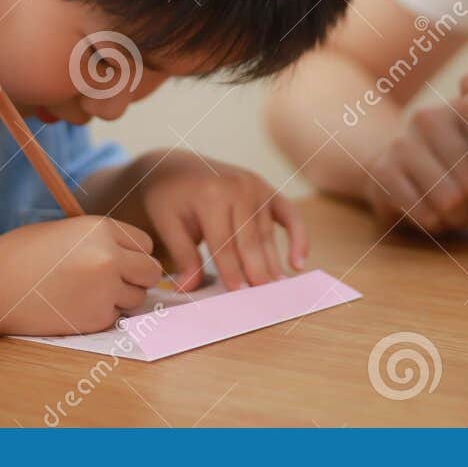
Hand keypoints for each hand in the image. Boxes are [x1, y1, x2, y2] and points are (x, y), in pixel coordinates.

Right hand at [0, 215, 162, 335]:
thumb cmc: (24, 254)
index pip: (145, 244)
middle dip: (136, 278)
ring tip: (84, 292)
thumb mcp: (68, 231)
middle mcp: (109, 258)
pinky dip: (99, 315)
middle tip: (112, 281)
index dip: (133, 254)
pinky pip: (114, 318)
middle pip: (150, 272)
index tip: (118, 260)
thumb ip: (103, 240)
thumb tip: (137, 259)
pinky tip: (72, 306)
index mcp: (102, 229)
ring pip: (135, 299)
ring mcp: (104, 290)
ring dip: (119, 298)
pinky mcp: (93, 319)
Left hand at [136, 151, 307, 290]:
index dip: (231, 270)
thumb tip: (189, 288)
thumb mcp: (168, 224)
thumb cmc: (170, 198)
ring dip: (273, 263)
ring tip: (277, 290)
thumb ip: (183, 256)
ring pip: (266, 235)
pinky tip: (298, 262)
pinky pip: (290, 215)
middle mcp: (238, 188)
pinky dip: (299, 238)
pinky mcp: (268, 190)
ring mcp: (257, 187)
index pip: (224, 242)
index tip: (238, 294)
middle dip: (256, 271)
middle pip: (249, 240)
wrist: (177, 167)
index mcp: (211, 194)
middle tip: (263, 300)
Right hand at [362, 103, 467, 234]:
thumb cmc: (456, 167)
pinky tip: (441, 220)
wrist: (394, 165)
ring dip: (464, 219)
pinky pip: (423, 211)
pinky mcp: (383, 170)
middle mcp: (431, 119)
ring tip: (467, 218)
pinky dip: (438, 224)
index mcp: (464, 108)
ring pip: (450, 198)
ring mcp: (403, 143)